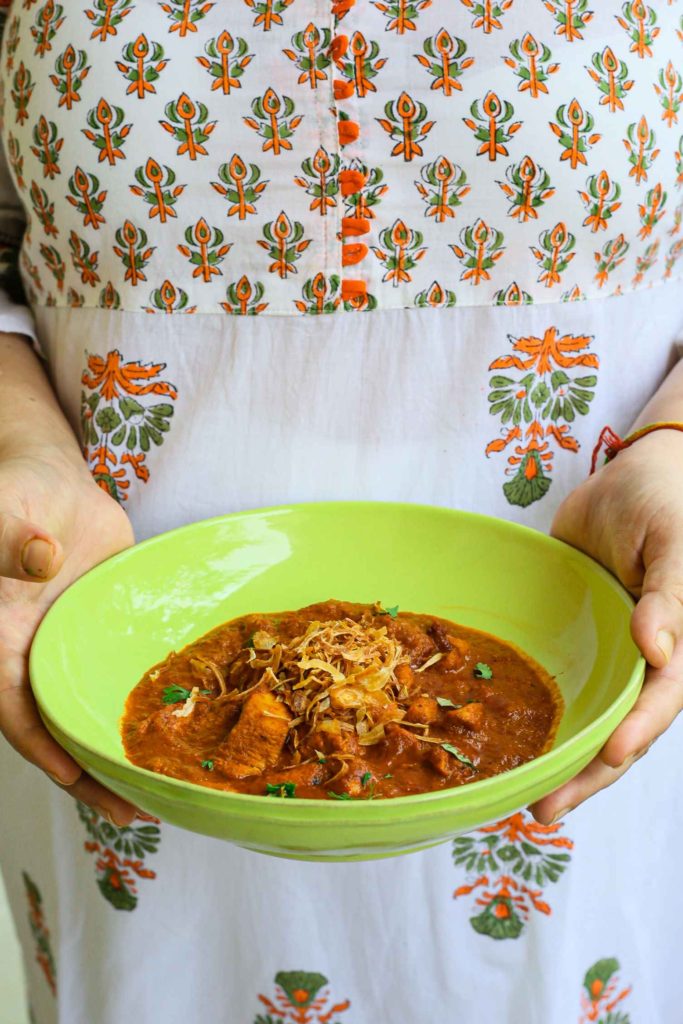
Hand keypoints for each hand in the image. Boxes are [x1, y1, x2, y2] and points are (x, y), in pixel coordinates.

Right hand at [0, 446, 137, 825]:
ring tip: (168, 784)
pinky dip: (141, 703)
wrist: (53, 477)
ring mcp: (73, 650)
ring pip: (92, 709)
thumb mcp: (5, 512)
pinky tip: (180, 722)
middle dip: (93, 771)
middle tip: (141, 808)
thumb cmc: (16, 492)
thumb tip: (38, 561)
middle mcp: (35, 658)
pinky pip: (120, 676)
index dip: (45, 748)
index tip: (80, 778)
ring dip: (122, 745)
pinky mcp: (106, 634)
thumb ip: (14, 539)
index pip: (16, 712)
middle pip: (59, 728)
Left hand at [530, 430, 682, 823]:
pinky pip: (561, 685)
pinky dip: (544, 717)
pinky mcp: (574, 642)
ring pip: (590, 718)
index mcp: (679, 642)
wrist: (633, 475)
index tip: (607, 757)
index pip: (662, 698)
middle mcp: (643, 659)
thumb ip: (669, 593)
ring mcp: (608, 654)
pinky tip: (514, 744)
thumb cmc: (664, 502)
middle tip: (546, 809)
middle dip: (590, 772)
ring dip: (564, 761)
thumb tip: (659, 648)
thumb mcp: (673, 541)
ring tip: (528, 800)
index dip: (638, 729)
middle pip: (623, 728)